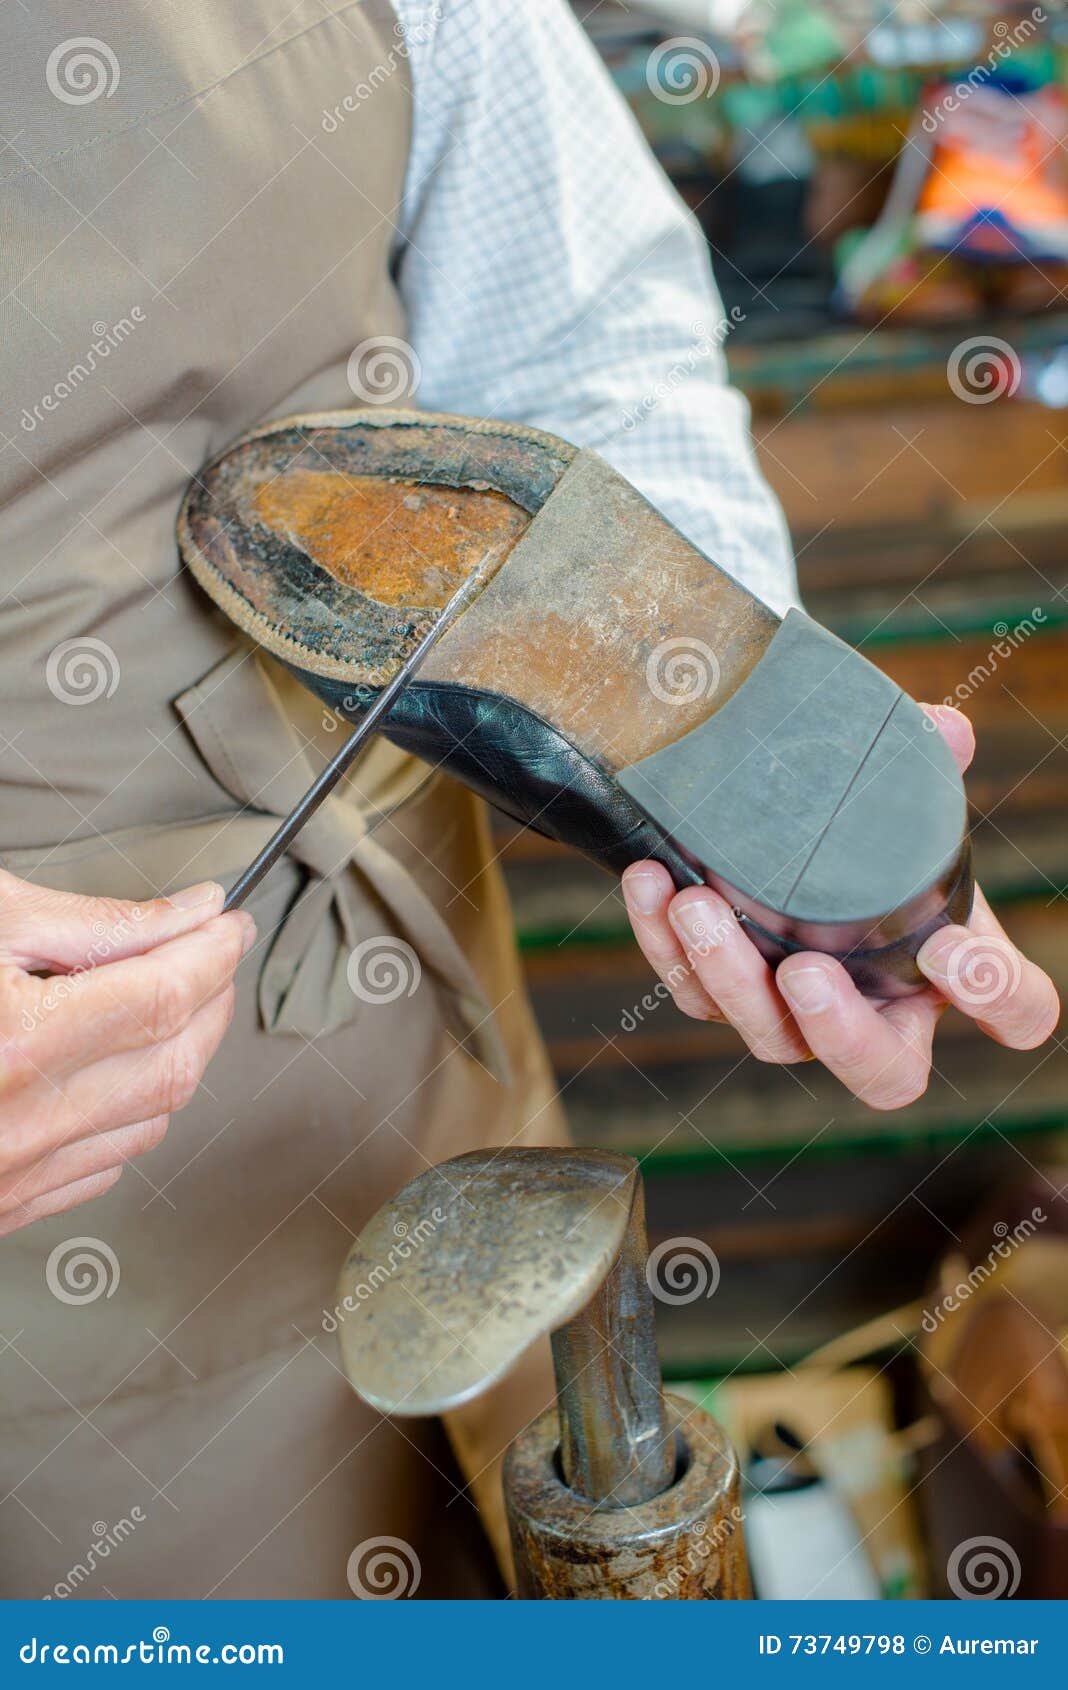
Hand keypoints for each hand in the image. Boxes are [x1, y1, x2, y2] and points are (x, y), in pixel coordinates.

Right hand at [0, 872, 253, 1233]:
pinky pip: (105, 1164)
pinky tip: (117, 1070)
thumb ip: (97, 922)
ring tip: (171, 1003)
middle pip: (175, 1062)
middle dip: (212, 1000)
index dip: (214, 954)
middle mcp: (21, 1122)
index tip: (231, 925)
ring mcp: (12, 1175)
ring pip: (152, 1119)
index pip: (166, 996)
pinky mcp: (2, 1205)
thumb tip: (193, 914)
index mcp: (18, 1042)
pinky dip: (132, 1112)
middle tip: (214, 954)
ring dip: (181, 1056)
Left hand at [621, 705, 1058, 1110]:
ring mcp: (793, 1017)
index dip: (995, 995)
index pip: (1014, 1009)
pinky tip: (651, 881)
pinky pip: (690, 988)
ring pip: (767, 1033)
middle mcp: (876, 1016)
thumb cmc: (864, 829)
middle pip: (876, 1070)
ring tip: (697, 905)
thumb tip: (943, 729)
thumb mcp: (902, 793)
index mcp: (948, 973)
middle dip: (836, 1029)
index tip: (952, 951)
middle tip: (805, 973)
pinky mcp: (720, 994)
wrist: (779, 826)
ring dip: (727, 976)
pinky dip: (662, 939)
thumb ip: (926, 763)